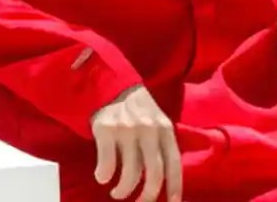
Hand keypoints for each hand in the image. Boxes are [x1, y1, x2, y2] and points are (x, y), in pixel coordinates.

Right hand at [91, 85, 182, 201]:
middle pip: (154, 174)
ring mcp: (128, 131)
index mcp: (166, 130)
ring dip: (123, 190)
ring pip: (130, 174)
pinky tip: (102, 177)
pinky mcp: (106, 131)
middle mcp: (150, 130)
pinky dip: (104, 176)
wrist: (111, 86)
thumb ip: (161, 145)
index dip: (175, 187)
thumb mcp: (157, 122)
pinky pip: (108, 165)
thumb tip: (165, 179)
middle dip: (147, 195)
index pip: (174, 164)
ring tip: (117, 193)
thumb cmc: (137, 110)